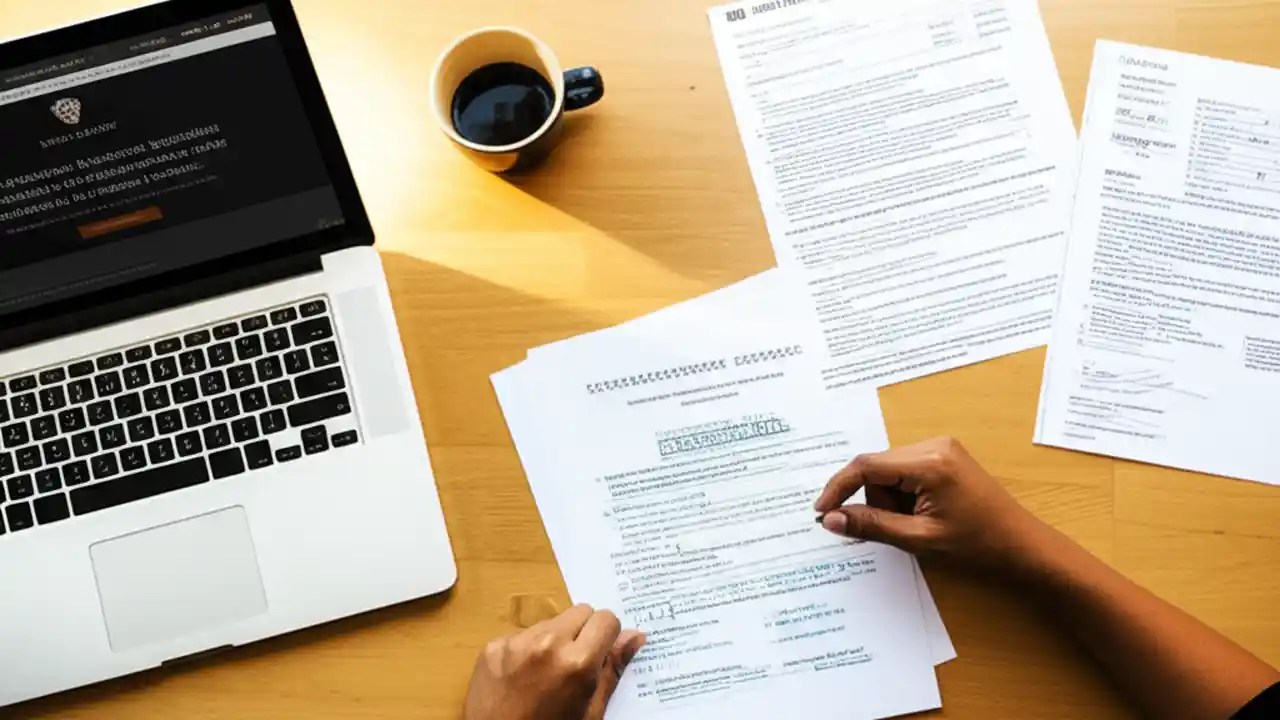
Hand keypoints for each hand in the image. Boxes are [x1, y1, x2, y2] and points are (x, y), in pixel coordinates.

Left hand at [463, 604, 645, 719]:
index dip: (607, 637)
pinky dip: (527, 649)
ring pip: (551, 621)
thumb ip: (613, 670)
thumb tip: (636, 636)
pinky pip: (522, 634)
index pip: (607, 619)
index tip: (600, 654)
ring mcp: (517, 643)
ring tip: (546, 673)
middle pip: (580, 611)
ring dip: (555, 639)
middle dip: (584, 631)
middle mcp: (548, 643)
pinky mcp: (493, 646)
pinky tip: (523, 676)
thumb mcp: (591, 711)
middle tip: (576, 661)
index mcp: (578, 662)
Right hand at [813, 437, 1050, 571]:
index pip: (866, 466)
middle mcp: (933, 445)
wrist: (1021, 545)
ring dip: (890, 498)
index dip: (838, 488)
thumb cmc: (977, 545)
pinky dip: (902, 493)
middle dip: (875, 499)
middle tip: (897, 528)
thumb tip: (831, 519)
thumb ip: (871, 525)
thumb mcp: (918, 539)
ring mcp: (941, 447)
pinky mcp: (944, 455)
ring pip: (888, 470)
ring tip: (916, 524)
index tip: (821, 511)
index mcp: (929, 462)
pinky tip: (921, 513)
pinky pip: (904, 470)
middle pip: (876, 467)